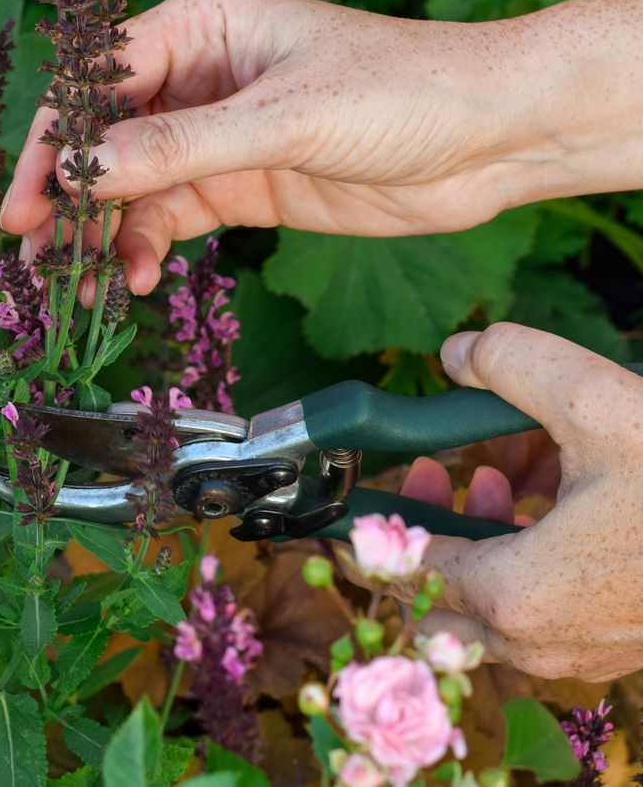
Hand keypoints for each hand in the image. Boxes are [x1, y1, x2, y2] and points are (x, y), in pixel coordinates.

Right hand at [1, 0, 571, 296]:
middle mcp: (196, 78)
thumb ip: (177, 146)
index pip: (96, 81)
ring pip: (130, 187)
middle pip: (103, 139)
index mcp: (200, 27)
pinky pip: (170, 219)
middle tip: (33, 256)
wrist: (496, 138)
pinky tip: (135, 280)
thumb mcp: (284, 117)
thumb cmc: (403, 89)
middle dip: (66, 197)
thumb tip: (76, 168)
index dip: (54, 139)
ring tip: (78, 288)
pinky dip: (144, 249)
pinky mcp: (241, 186)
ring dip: (100, 235)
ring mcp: (217, 136)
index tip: (25, 199)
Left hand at [399, 322, 642, 680]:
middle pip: (445, 599)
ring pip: (500, 604)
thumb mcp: (598, 397)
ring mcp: (587, 652)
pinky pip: (551, 607)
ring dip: (493, 533)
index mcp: (518, 596)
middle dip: (438, 526)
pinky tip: (566, 491)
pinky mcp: (624, 644)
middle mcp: (545, 642)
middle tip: (453, 470)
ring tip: (515, 466)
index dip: (385, 511)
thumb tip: (457, 352)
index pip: (407, 566)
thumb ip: (508, 362)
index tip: (393, 468)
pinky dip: (539, 553)